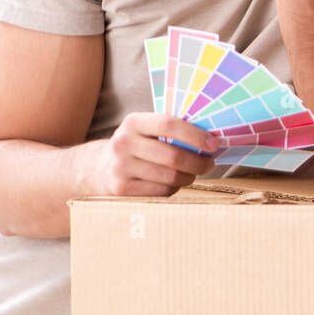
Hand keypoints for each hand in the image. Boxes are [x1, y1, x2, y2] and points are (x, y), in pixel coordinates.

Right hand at [83, 112, 220, 196]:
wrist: (99, 169)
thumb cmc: (136, 146)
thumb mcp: (145, 130)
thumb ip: (170, 130)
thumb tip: (211, 139)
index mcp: (133, 122)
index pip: (169, 124)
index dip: (195, 135)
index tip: (214, 144)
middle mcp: (123, 143)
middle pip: (173, 156)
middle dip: (198, 162)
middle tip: (209, 164)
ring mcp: (120, 167)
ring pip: (170, 177)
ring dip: (188, 177)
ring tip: (191, 173)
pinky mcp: (121, 189)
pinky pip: (161, 192)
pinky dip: (174, 189)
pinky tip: (173, 183)